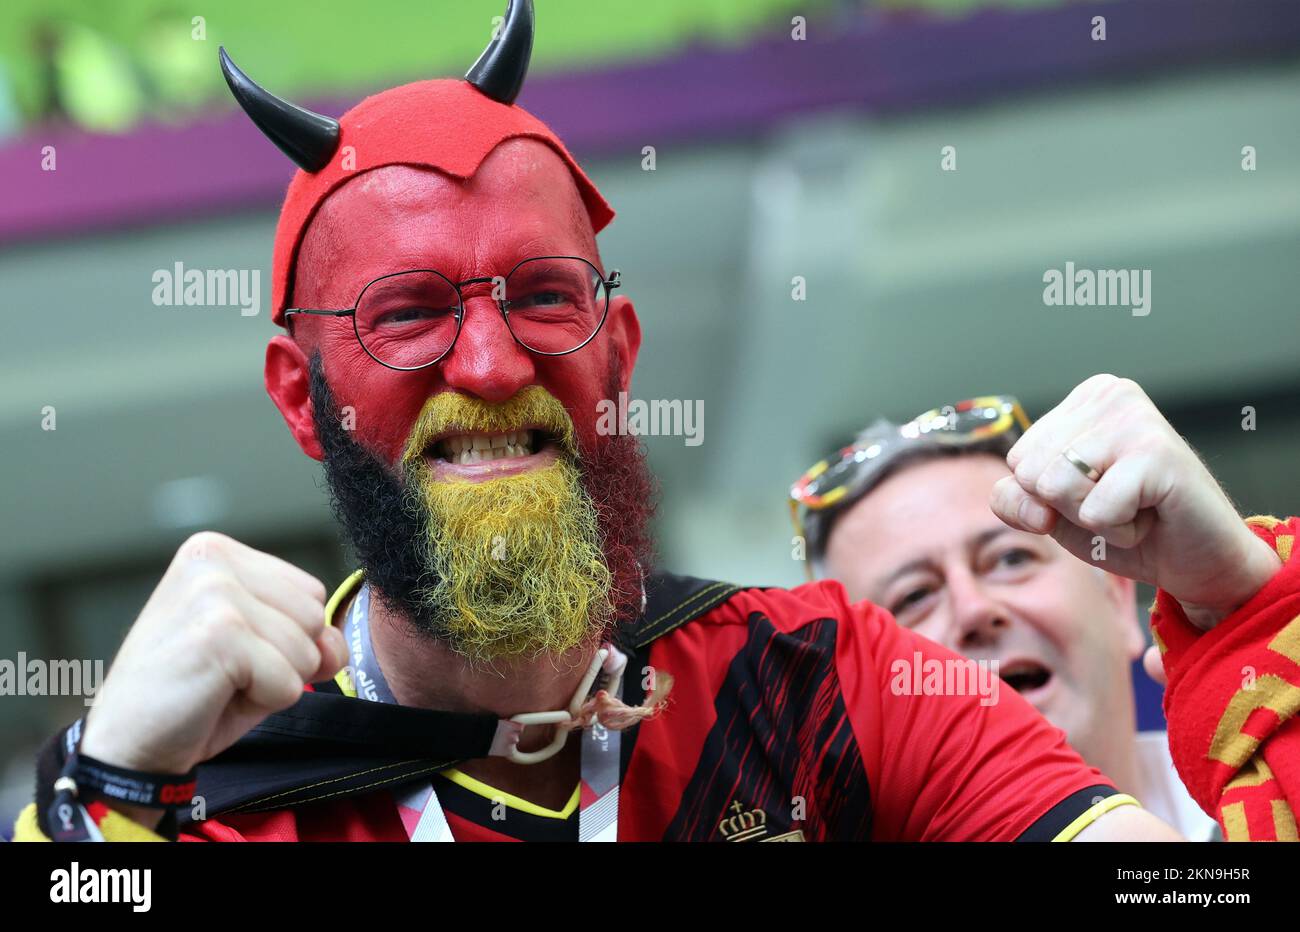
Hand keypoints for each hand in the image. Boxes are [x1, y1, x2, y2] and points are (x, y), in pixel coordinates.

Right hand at [79, 532, 345, 780]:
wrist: (127, 745)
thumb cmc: (190, 694)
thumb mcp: (258, 652)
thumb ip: (307, 637)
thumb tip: (335, 647)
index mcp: (217, 552)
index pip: (310, 592)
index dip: (289, 636)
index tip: (234, 652)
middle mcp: (213, 560)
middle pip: (314, 615)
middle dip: (284, 657)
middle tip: (225, 671)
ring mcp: (215, 593)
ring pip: (306, 650)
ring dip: (273, 682)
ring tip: (218, 683)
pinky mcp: (221, 633)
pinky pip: (289, 682)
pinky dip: (263, 701)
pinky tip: (213, 697)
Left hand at [990, 375, 1279, 629]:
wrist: (1197, 561)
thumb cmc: (1126, 526)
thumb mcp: (1054, 513)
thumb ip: (1015, 499)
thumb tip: (1030, 498)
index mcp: (1083, 399)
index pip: (1017, 459)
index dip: (1050, 496)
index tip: (1100, 492)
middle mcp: (1110, 394)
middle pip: (1031, 472)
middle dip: (1069, 506)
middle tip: (1120, 502)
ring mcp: (1135, 417)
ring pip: (1056, 487)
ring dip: (1093, 518)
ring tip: (1134, 506)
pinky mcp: (1157, 452)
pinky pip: (1094, 512)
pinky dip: (1117, 531)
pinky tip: (1152, 515)